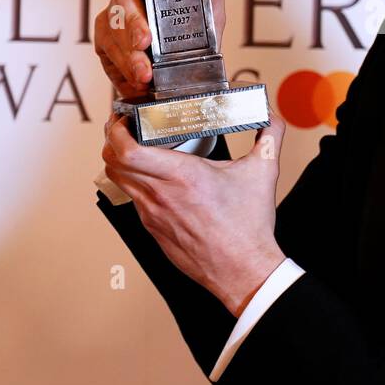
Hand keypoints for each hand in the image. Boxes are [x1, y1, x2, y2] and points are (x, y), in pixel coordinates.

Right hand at [94, 0, 228, 97]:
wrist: (188, 70)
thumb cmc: (197, 34)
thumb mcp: (210, 11)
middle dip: (132, 20)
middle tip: (145, 40)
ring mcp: (114, 15)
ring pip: (112, 26)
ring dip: (128, 52)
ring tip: (144, 71)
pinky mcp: (104, 39)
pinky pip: (108, 50)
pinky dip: (123, 66)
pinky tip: (135, 76)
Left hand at [101, 111, 288, 316]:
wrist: (243, 270)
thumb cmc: (248, 226)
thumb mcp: (263, 172)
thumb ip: (270, 136)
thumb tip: (272, 115)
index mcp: (183, 176)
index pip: (128, 151)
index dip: (117, 130)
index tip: (124, 118)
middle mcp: (161, 195)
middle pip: (112, 162)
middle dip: (112, 138)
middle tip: (124, 126)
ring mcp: (153, 215)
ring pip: (119, 181)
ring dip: (119, 160)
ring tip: (133, 147)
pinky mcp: (154, 230)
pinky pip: (134, 200)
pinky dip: (135, 182)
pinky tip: (153, 177)